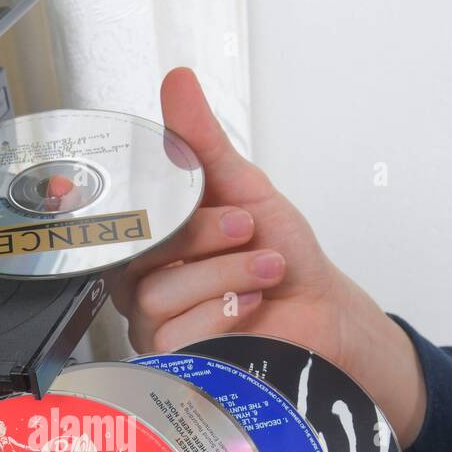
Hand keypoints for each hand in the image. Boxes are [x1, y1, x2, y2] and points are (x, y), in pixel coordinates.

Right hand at [114, 67, 427, 444]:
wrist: (323, 313)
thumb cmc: (282, 257)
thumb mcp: (244, 188)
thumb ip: (202, 142)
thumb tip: (177, 84)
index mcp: (150, 246)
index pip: (127, 228)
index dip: (171, 216)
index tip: (223, 205)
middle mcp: (144, 290)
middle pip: (140, 267)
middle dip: (205, 245)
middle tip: (250, 234)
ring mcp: (158, 331)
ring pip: (158, 303)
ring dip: (222, 280)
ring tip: (265, 274)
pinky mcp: (180, 367)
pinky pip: (175, 340)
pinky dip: (221, 318)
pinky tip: (251, 310)